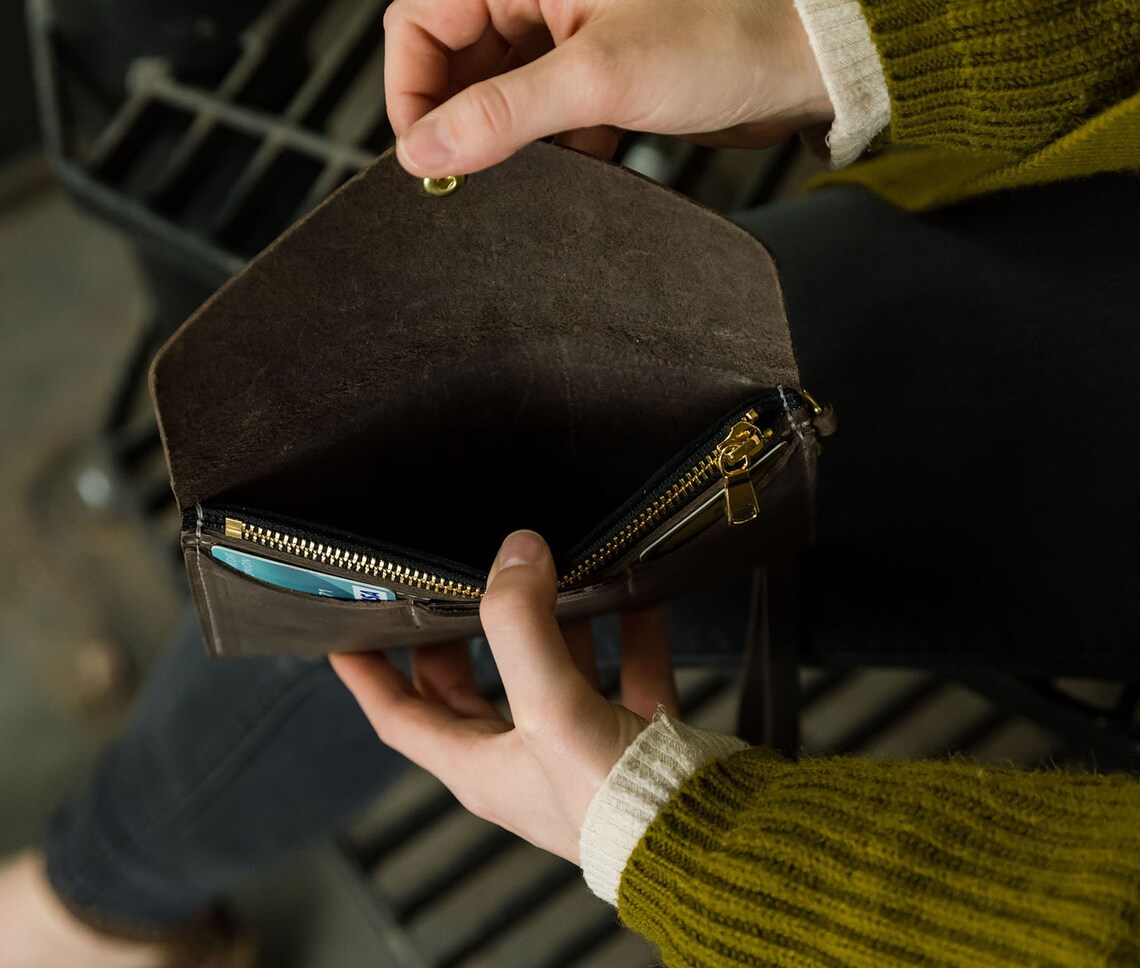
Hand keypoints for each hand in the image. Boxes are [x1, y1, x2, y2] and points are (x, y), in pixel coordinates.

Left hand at [331, 530, 678, 863]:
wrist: (713, 842)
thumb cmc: (618, 809)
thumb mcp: (550, 712)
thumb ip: (525, 629)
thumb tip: (515, 554)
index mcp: (480, 765)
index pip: (398, 714)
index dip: (367, 671)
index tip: (347, 626)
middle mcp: (524, 757)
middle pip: (469, 687)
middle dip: (456, 633)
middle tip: (451, 580)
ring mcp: (581, 745)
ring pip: (551, 671)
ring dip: (550, 623)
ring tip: (548, 568)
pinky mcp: (635, 733)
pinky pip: (627, 668)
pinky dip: (629, 630)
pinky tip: (635, 592)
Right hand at [383, 0, 832, 176]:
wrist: (806, 64)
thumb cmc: (724, 35)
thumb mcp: (599, 77)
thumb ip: (503, 113)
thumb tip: (425, 148)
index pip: (421, 22)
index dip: (411, 91)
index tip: (425, 154)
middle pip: (457, 59)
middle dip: (461, 120)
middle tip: (469, 175)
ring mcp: (570, 32)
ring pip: (501, 90)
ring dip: (506, 138)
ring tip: (526, 171)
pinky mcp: (599, 70)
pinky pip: (546, 110)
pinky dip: (549, 145)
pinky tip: (573, 164)